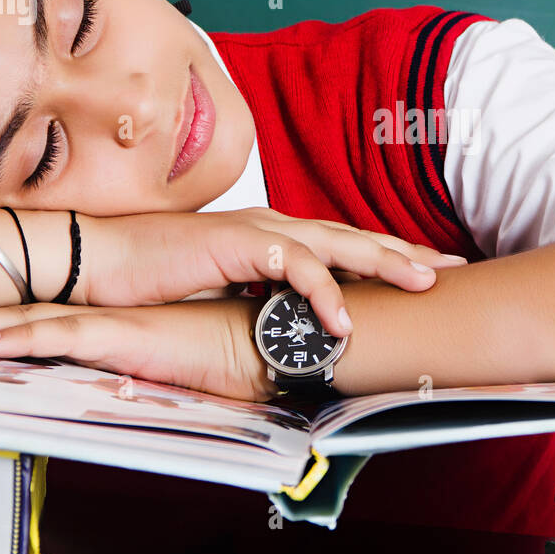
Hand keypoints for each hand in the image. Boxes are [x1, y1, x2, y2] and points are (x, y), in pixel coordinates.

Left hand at [0, 300, 272, 402]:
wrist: (262, 334)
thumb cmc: (224, 346)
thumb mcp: (162, 358)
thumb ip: (131, 364)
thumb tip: (109, 382)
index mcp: (98, 319)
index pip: (26, 317)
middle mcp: (93, 315)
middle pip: (7, 313)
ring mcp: (102, 321)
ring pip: (18, 321)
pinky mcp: (119, 335)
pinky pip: (58, 336)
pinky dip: (17, 338)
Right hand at [79, 207, 464, 335]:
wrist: (101, 262)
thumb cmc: (156, 279)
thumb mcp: (224, 294)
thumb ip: (262, 301)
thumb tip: (292, 325)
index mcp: (273, 239)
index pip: (343, 245)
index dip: (388, 256)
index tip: (430, 271)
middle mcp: (273, 228)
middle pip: (354, 237)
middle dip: (406, 252)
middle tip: (453, 267)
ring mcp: (257, 232)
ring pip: (336, 243)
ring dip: (382, 263)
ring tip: (422, 284)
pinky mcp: (235, 245)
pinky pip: (292, 266)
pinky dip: (323, 291)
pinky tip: (345, 316)